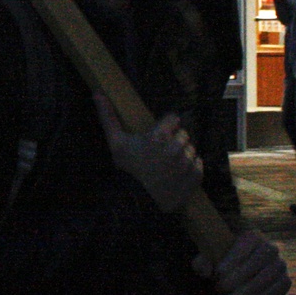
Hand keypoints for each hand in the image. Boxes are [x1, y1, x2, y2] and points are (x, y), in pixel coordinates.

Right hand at [94, 94, 199, 213]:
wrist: (140, 201)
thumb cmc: (128, 170)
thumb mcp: (115, 142)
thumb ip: (108, 116)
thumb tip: (97, 93)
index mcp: (158, 136)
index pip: (174, 119)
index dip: (165, 127)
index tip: (157, 137)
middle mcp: (175, 147)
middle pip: (183, 134)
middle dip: (174, 140)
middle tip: (161, 153)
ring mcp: (187, 162)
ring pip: (191, 148)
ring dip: (182, 154)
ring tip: (168, 164)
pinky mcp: (195, 175)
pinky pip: (198, 163)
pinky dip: (191, 167)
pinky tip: (177, 172)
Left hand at [195, 230, 290, 294]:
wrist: (239, 284)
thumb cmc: (220, 268)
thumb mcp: (208, 264)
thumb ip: (202, 264)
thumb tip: (206, 271)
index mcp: (251, 237)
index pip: (247, 242)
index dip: (234, 256)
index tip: (219, 271)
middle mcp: (269, 248)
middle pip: (260, 259)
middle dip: (239, 276)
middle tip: (221, 288)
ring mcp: (279, 265)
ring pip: (270, 274)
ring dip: (250, 290)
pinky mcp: (285, 281)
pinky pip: (279, 288)